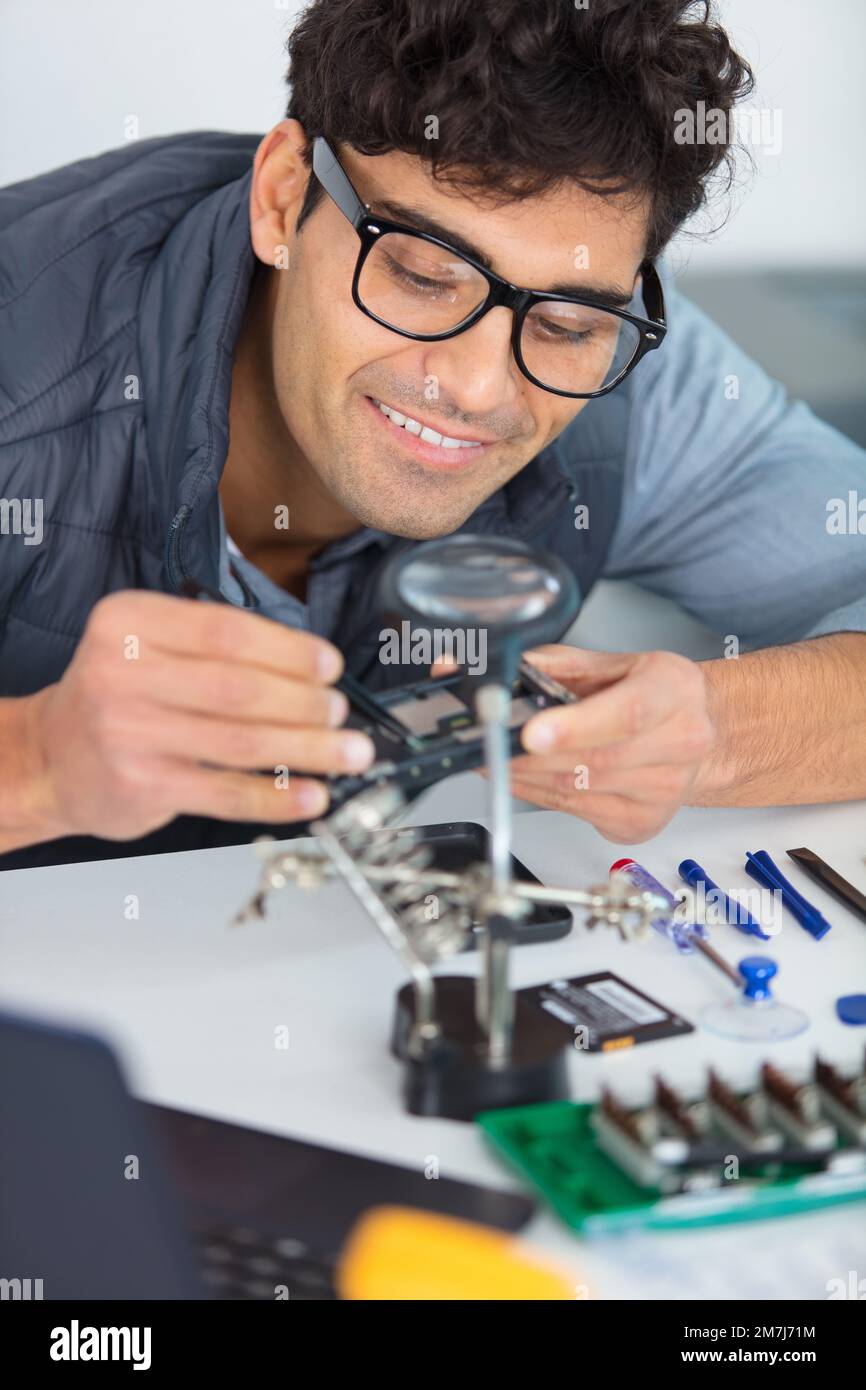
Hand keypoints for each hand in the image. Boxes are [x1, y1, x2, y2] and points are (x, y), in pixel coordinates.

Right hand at [28, 591, 374, 840]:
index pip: (227, 631)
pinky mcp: (142, 786)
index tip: (330, 666)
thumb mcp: (148, 645)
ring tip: (347, 752)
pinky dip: (277, 796)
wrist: (52, 758)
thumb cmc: (117, 696)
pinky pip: (226, 793)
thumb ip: (215, 646)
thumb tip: (310, 667)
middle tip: (339, 711)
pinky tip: (312, 794)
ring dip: (308, 748)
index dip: (290, 650)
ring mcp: (129, 733)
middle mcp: (122, 673)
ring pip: (241, 741)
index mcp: (131, 622)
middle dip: (305, 703)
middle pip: (240, 688)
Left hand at [513, 645, 714, 841]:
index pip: (628, 713)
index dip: (577, 727)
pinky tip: (520, 778)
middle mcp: (682, 740)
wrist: (688, 736)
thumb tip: (509, 673)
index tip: (532, 733)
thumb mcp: (610, 664)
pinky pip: (578, 810)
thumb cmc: (648, 696)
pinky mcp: (644, 821)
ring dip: (528, 776)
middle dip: (534, 756)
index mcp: (674, 688)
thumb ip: (561, 666)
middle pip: (598, 759)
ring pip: (581, 789)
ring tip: (495, 758)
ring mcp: (667, 787)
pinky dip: (539, 795)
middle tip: (492, 745)